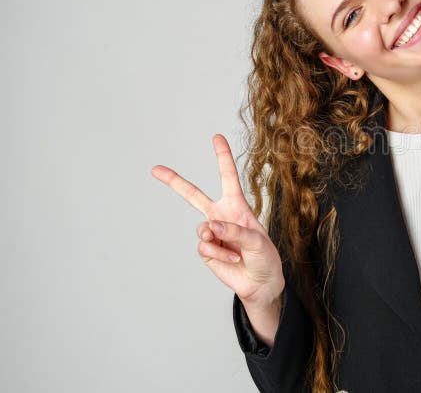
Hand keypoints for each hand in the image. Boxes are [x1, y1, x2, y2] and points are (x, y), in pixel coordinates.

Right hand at [151, 134, 284, 308]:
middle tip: (155, 169)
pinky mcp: (206, 250)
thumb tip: (211, 227)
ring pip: (201, 229)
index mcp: (236, 206)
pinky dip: (220, 255)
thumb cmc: (264, 257)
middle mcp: (220, 216)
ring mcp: (211, 233)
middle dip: (174, 182)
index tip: (216, 137)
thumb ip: (235, 231)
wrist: (260, 283)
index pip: (228, 177)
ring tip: (237, 252)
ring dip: (219, 242)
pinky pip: (205, 248)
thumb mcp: (258, 241)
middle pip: (193, 195)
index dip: (222, 157)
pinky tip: (232, 259)